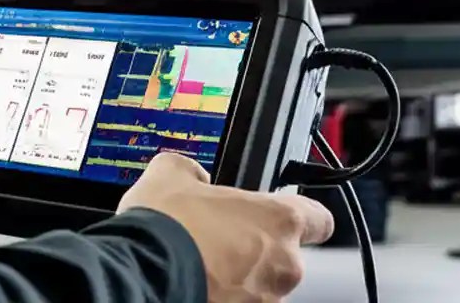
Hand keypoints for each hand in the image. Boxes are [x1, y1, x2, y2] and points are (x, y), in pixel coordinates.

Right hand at [119, 152, 333, 301]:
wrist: (140, 278)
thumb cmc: (164, 229)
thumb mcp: (169, 175)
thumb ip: (191, 170)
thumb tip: (190, 174)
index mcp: (280, 220)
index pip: (320, 220)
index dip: (302, 217)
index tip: (280, 219)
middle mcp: (285, 264)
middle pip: (286, 258)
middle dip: (259, 254)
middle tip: (221, 245)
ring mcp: (267, 300)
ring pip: (264, 288)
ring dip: (243, 281)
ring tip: (203, 270)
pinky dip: (226, 299)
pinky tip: (198, 288)